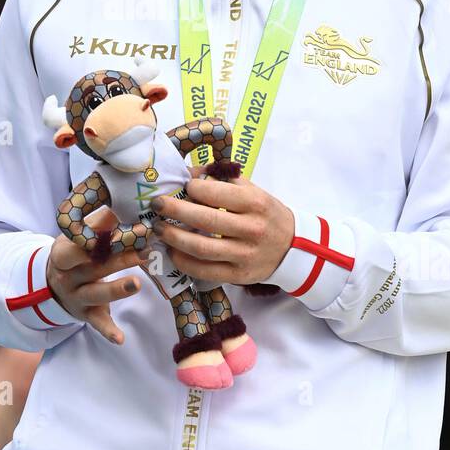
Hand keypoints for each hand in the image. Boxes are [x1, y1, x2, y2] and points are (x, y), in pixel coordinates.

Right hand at [46, 206, 143, 344]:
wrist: (49, 286)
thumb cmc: (72, 255)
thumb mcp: (74, 238)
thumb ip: (95, 225)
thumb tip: (119, 204)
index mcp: (63, 254)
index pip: (79, 245)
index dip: (100, 237)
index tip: (123, 228)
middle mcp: (68, 276)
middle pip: (93, 267)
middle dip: (119, 259)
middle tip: (144, 251)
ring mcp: (76, 297)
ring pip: (96, 294)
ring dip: (116, 289)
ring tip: (137, 284)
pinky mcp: (86, 315)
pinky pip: (97, 324)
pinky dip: (108, 331)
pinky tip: (121, 338)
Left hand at [152, 163, 294, 287]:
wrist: (292, 248)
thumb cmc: (266, 214)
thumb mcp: (252, 191)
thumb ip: (223, 181)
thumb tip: (188, 174)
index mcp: (255, 203)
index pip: (216, 194)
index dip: (194, 189)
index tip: (183, 187)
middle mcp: (251, 229)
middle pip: (205, 220)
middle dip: (174, 211)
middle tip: (156, 205)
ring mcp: (244, 255)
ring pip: (202, 248)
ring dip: (174, 238)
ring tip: (158, 228)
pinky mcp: (238, 275)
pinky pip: (205, 271)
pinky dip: (184, 262)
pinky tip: (172, 251)